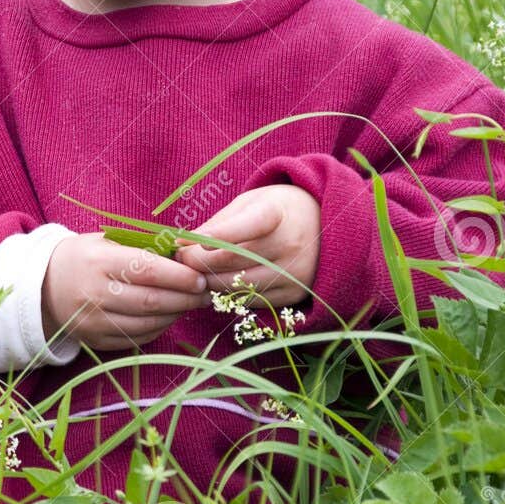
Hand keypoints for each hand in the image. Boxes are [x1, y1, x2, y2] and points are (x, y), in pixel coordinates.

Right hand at [41, 231, 211, 352]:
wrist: (44, 284)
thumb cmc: (84, 256)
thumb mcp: (107, 241)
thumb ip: (144, 248)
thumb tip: (188, 254)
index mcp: (97, 261)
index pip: (147, 270)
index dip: (179, 276)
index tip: (200, 277)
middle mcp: (93, 294)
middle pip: (151, 301)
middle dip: (185, 298)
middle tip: (206, 294)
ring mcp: (92, 322)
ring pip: (147, 324)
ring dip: (175, 314)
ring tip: (191, 304)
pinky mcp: (95, 341)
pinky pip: (136, 339)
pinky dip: (159, 329)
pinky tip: (169, 316)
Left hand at [172, 184, 321, 309]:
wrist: (323, 227)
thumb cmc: (276, 210)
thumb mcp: (250, 203)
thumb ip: (219, 222)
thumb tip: (183, 243)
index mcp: (278, 214)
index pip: (249, 225)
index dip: (221, 234)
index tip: (193, 241)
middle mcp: (290, 244)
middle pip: (234, 260)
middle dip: (199, 261)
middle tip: (181, 258)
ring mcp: (294, 273)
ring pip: (238, 286)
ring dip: (209, 281)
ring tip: (194, 272)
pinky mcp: (293, 295)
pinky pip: (250, 301)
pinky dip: (229, 295)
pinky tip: (217, 284)